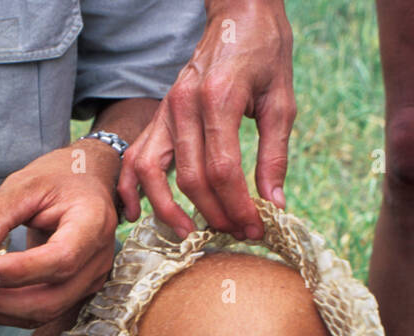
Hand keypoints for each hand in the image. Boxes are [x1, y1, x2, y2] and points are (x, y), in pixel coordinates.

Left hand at [0, 142, 119, 327]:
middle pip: (50, 299)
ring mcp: (88, 282)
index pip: (60, 259)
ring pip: (42, 313)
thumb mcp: (24, 184)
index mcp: (93, 224)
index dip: (18, 272)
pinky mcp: (73, 293)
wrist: (86, 183)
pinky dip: (2, 311)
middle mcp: (96, 261)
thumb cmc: (61, 178)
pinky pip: (38, 312)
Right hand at [117, 0, 295, 239]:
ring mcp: (166, 110)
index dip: (238, 206)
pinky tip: (139, 215)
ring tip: (190, 235)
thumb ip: (275, 156)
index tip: (255, 228)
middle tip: (237, 234)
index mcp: (219, 99)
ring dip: (168, 211)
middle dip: (215, 214)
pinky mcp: (158, 115)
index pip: (223, 169)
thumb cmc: (265, 53)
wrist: (238, 15)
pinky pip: (134, 157)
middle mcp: (184, 105)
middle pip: (192, 178)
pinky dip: (131, 189)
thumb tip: (275, 205)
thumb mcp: (282, 102)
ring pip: (153, 173)